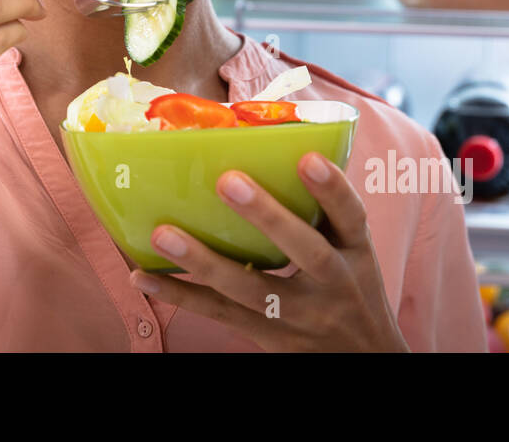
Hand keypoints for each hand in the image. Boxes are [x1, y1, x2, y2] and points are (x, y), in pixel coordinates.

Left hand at [127, 152, 409, 351]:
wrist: (365, 359)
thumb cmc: (351, 288)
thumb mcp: (353, 252)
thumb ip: (323, 212)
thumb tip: (275, 148)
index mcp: (355, 252)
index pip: (352, 217)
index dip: (333, 189)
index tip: (308, 158)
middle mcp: (333, 283)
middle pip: (306, 251)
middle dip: (268, 217)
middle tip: (228, 181)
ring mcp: (300, 315)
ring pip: (250, 289)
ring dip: (204, 261)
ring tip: (164, 234)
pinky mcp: (267, 335)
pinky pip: (219, 313)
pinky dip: (179, 294)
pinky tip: (144, 276)